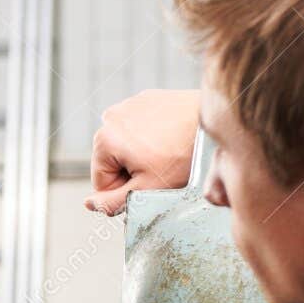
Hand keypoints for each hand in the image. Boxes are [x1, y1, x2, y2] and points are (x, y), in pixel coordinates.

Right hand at [85, 89, 200, 214]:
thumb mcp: (146, 190)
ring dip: (142, 153)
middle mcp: (110, 117)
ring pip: (126, 144)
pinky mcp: (148, 97)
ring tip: (169, 153)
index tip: (149, 185)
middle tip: (162, 170)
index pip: (101, 182)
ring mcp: (129, 103)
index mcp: (103, 140)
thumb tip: (88, 205)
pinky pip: (141, 126)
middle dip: (133, 170)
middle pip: (112, 160)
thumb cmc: (184, 158)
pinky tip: (173, 139)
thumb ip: (113, 203)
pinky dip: (153, 136)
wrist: (215, 125)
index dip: (124, 192)